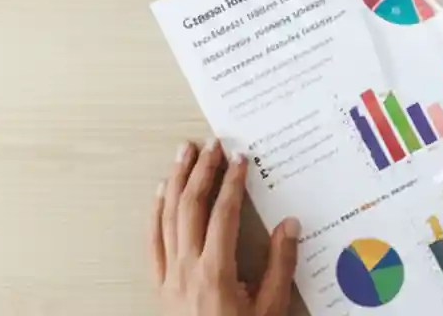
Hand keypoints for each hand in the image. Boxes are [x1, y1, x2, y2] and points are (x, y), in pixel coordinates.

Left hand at [150, 139, 299, 315]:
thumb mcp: (270, 309)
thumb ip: (281, 266)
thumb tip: (290, 225)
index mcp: (216, 273)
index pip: (223, 214)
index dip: (232, 183)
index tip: (240, 159)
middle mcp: (186, 270)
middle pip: (190, 207)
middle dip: (202, 171)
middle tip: (213, 144)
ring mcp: (169, 276)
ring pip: (166, 217)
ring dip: (175, 181)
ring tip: (184, 154)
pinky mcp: (160, 285)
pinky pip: (152, 241)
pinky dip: (155, 213)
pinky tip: (159, 193)